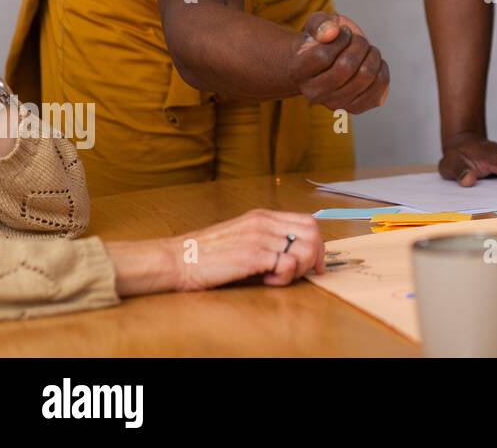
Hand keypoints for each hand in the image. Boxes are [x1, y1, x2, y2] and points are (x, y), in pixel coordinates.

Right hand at [107, 209, 325, 295]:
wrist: (177, 259)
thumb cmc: (207, 254)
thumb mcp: (242, 236)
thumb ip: (266, 239)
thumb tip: (294, 254)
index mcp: (263, 216)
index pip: (308, 221)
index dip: (318, 243)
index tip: (316, 262)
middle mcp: (265, 223)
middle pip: (313, 233)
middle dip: (316, 257)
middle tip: (304, 274)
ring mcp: (260, 238)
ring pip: (304, 250)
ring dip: (298, 269)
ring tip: (277, 277)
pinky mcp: (253, 255)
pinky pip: (287, 265)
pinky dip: (284, 278)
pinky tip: (266, 281)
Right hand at [290, 12, 389, 114]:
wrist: (328, 63)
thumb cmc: (323, 40)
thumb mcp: (318, 23)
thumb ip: (321, 24)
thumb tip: (331, 33)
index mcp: (298, 71)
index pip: (322, 55)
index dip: (340, 39)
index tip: (343, 33)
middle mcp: (313, 93)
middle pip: (345, 67)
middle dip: (359, 45)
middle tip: (359, 40)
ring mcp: (334, 104)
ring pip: (365, 76)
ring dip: (373, 55)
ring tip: (367, 50)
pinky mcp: (355, 108)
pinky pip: (380, 87)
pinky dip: (382, 69)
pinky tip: (374, 63)